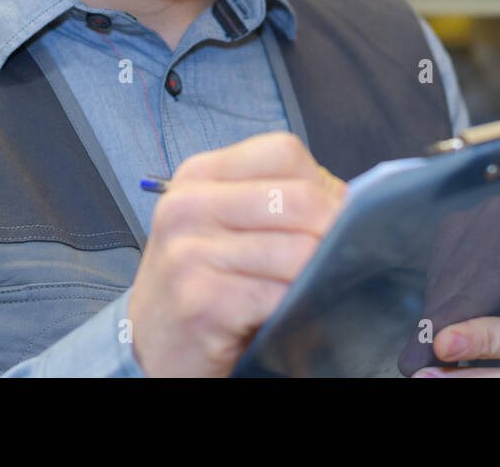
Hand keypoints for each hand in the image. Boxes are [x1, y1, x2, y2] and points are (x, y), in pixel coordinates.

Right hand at [126, 131, 346, 376]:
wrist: (151, 347)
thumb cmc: (202, 282)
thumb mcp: (225, 224)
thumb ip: (274, 199)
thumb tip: (347, 199)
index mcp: (199, 175)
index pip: (283, 151)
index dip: (322, 184)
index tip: (332, 214)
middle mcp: (188, 206)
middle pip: (299, 199)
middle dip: (334, 231)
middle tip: (338, 256)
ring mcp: (190, 253)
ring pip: (297, 251)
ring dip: (317, 275)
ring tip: (308, 287)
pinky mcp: (202, 301)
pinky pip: (280, 296)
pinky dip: (296, 307)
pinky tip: (283, 314)